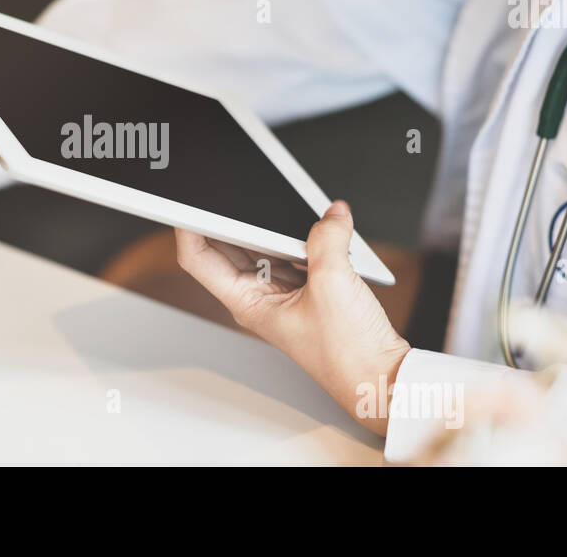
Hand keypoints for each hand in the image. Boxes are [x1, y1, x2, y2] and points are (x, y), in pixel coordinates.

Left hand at [174, 201, 410, 435]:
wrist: (380, 376)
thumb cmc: (347, 353)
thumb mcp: (333, 282)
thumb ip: (327, 238)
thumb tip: (332, 214)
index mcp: (247, 302)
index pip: (199, 258)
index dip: (188, 226)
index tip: (187, 201)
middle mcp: (259, 296)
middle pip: (231, 246)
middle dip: (235, 217)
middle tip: (236, 191)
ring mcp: (283, 292)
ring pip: (266, 246)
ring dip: (275, 226)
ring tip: (282, 205)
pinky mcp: (308, 288)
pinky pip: (295, 252)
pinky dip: (305, 237)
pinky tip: (319, 225)